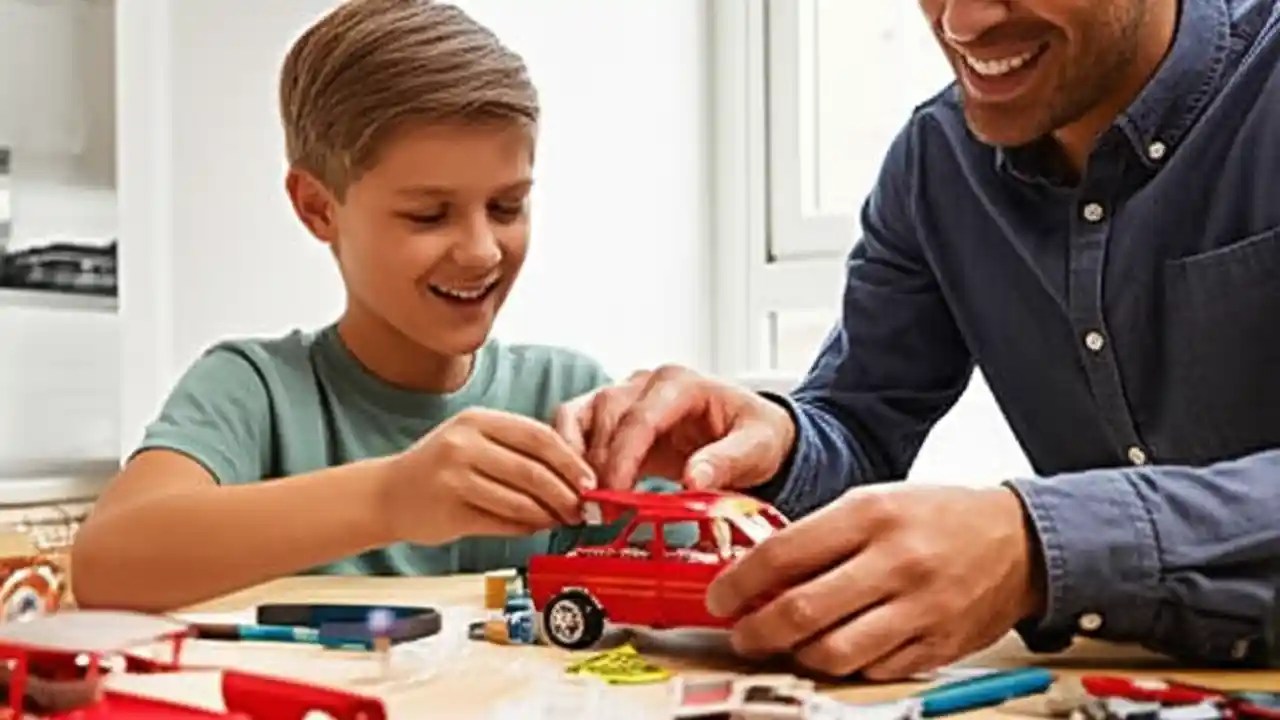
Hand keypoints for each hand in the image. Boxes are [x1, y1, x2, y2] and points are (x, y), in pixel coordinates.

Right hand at [382, 408, 596, 544]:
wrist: (387, 494)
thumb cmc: (440, 467)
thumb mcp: (475, 440)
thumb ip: (518, 450)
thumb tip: (572, 474)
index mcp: (478, 420)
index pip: (538, 436)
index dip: (570, 460)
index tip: (590, 480)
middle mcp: (464, 444)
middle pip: (532, 471)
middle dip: (565, 494)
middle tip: (582, 509)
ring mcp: (454, 478)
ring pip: (519, 501)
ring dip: (548, 515)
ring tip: (561, 520)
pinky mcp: (450, 511)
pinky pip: (501, 523)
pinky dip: (524, 528)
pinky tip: (534, 528)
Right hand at [553, 365, 795, 490]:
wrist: (754, 436)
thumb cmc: (757, 435)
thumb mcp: (756, 448)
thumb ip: (727, 461)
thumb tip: (694, 479)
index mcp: (681, 384)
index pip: (639, 417)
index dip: (621, 459)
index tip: (613, 496)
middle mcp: (648, 384)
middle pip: (604, 414)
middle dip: (597, 464)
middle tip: (598, 509)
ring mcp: (628, 397)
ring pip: (582, 416)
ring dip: (575, 458)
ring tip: (583, 500)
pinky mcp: (617, 419)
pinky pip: (579, 427)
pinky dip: (571, 455)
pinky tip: (579, 488)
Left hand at [706, 485, 1045, 679]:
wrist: (1020, 541)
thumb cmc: (939, 518)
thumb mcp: (876, 502)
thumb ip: (822, 535)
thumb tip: (760, 573)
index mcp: (872, 514)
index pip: (784, 553)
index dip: (740, 582)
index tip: (720, 597)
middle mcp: (894, 562)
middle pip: (802, 611)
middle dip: (756, 631)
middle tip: (741, 634)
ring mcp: (918, 608)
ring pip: (833, 652)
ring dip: (795, 656)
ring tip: (782, 646)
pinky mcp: (936, 645)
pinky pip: (871, 670)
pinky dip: (842, 667)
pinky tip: (832, 651)